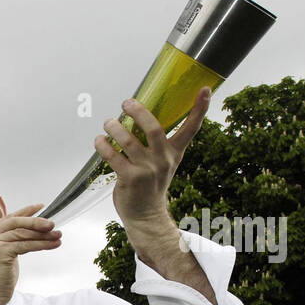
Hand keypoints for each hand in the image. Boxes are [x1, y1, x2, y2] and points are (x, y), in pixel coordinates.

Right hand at [0, 204, 61, 304]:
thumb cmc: (0, 278)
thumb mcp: (6, 254)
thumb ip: (14, 241)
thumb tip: (34, 231)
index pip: (9, 219)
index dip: (25, 212)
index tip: (40, 207)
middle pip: (16, 223)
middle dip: (36, 222)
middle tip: (53, 224)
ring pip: (23, 234)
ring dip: (43, 235)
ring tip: (58, 235)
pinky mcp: (1, 252)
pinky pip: (25, 245)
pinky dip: (41, 244)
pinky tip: (52, 245)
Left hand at [98, 88, 209, 229]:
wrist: (146, 215)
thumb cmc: (151, 185)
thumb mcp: (164, 163)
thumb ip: (159, 144)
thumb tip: (139, 117)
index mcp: (174, 153)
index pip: (191, 128)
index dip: (199, 109)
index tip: (205, 89)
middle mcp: (163, 159)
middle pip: (154, 129)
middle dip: (139, 112)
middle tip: (126, 103)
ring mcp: (147, 170)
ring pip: (128, 141)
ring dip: (114, 127)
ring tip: (108, 122)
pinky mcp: (130, 179)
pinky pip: (113, 156)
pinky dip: (103, 145)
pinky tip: (99, 140)